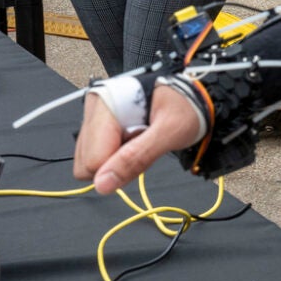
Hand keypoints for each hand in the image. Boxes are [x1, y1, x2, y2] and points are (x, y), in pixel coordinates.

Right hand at [74, 82, 205, 193]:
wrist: (193, 96)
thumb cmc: (186, 107)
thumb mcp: (169, 132)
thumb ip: (135, 159)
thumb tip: (102, 184)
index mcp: (104, 103)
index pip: (91, 160)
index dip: (120, 166)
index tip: (144, 146)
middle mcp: (93, 108)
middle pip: (86, 164)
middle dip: (117, 162)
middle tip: (144, 141)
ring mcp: (94, 117)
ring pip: (89, 163)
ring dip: (117, 159)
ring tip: (141, 138)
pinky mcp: (99, 126)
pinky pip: (97, 156)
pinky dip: (117, 155)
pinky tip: (135, 138)